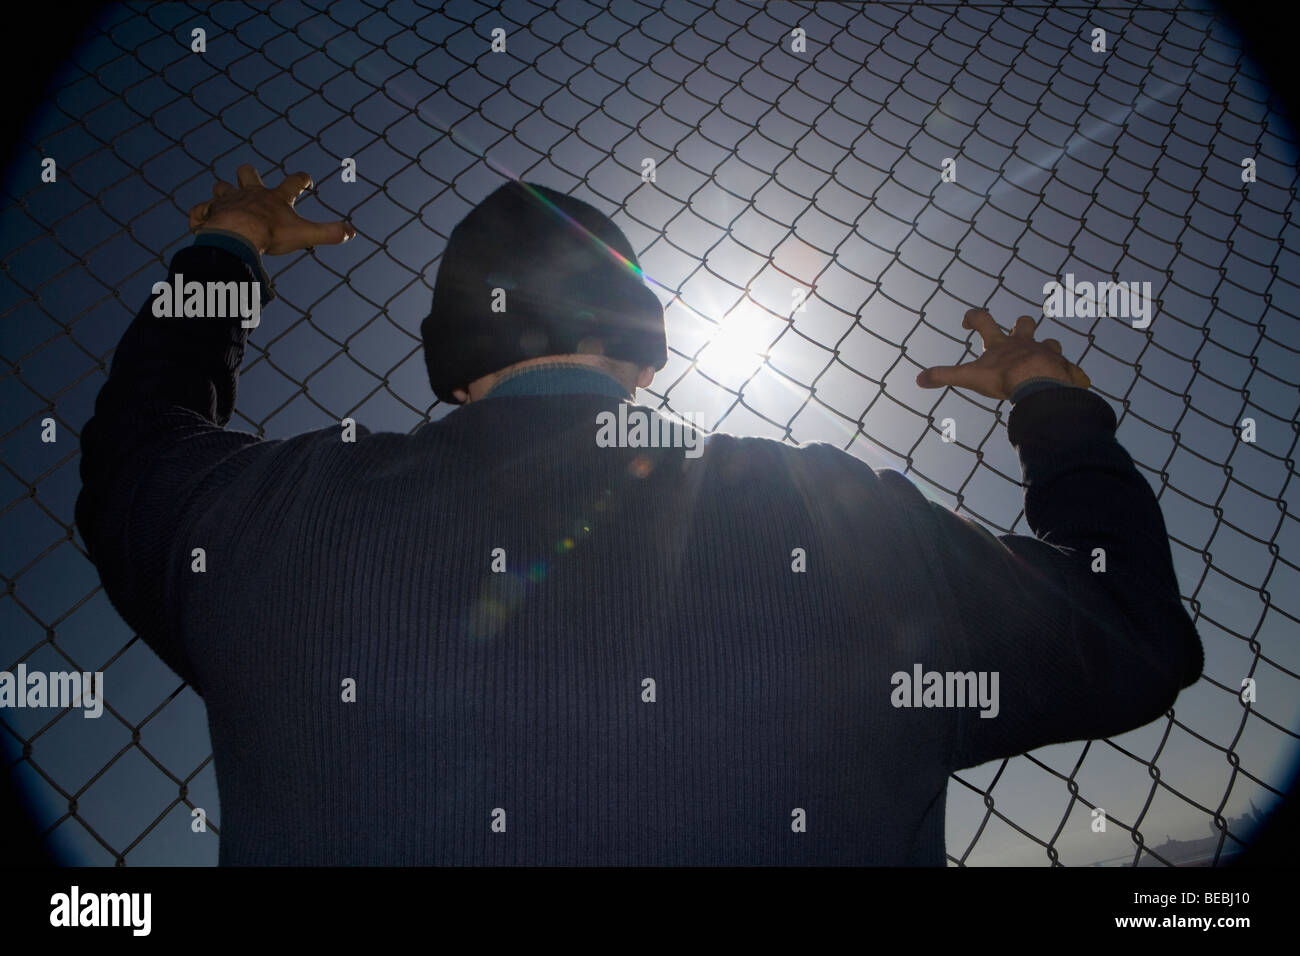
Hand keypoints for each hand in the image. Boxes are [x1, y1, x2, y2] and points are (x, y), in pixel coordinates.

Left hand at [188, 164, 354, 254]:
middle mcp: (250, 194)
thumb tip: (352, 231)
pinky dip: (200, 217)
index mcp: (275, 198)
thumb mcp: (305, 234)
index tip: (307, 182)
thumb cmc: (270, 233)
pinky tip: (202, 223)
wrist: (237, 236)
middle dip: (249, 174)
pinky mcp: (210, 214)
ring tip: (228, 205)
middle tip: (253, 183)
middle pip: (247, 172)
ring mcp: (228, 201)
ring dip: (223, 194)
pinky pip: (199, 211)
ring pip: (221, 187)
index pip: (293, 181)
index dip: (302, 179)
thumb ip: (329, 232)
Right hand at [916, 308, 1090, 399]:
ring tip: (1039, 360)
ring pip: (1049, 342)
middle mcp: (1023, 343)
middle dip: (1019, 326)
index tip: (966, 323)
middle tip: (1014, 335)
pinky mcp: (1061, 366)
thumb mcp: (969, 377)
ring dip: (1044, 348)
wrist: (1040, 384)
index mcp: (1000, 344)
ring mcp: (1045, 352)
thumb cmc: (1004, 378)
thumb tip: (918, 379)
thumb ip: (944, 376)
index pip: (983, 319)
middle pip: (1023, 324)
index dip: (973, 317)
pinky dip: (1063, 371)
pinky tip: (1060, 379)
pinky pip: (1065, 365)